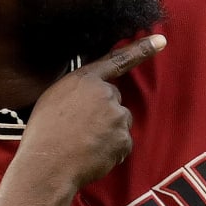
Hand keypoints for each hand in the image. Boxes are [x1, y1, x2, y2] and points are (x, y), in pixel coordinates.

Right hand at [18, 34, 165, 189]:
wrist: (46, 165)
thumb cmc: (44, 134)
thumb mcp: (54, 98)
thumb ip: (79, 90)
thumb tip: (91, 97)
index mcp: (85, 79)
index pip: (117, 60)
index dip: (141, 48)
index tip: (161, 40)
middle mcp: (105, 93)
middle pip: (114, 101)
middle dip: (103, 114)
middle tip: (79, 129)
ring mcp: (117, 115)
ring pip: (119, 122)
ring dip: (107, 133)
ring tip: (82, 143)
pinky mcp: (124, 138)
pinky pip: (122, 144)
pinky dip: (111, 151)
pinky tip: (91, 155)